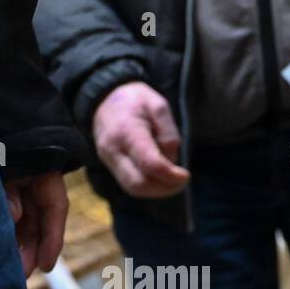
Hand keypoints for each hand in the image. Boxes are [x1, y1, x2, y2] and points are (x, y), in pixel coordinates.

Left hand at [3, 172, 67, 276]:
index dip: (53, 239)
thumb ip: (7, 187)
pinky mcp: (1, 190)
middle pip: (38, 221)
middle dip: (31, 249)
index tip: (46, 266)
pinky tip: (1, 249)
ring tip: (11, 269)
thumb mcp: (1, 159)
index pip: (55, 209)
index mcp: (43, 172)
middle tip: (21, 275)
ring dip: (18, 244)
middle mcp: (33, 181)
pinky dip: (6, 232)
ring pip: (24, 221)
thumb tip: (13, 216)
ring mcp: (17, 185)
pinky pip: (9, 215)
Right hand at [92, 81, 189, 198]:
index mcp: (127, 131)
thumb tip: (171, 160)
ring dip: (159, 190)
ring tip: (173, 179)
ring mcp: (109, 160)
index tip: (186, 175)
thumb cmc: (135, 101)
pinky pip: (130, 185)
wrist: (104, 98)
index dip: (171, 176)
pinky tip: (161, 178)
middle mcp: (113, 149)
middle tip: (182, 180)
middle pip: (140, 184)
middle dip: (166, 188)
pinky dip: (149, 187)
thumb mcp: (158, 105)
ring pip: (134, 189)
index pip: (149, 164)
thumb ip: (169, 132)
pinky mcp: (110, 166)